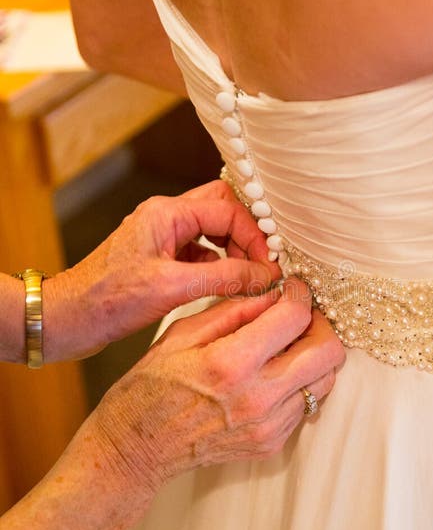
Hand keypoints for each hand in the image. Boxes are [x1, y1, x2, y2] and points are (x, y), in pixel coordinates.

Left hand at [43, 180, 279, 361]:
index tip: (269, 266)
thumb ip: (225, 277)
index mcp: (166, 213)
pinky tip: (224, 288)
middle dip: (246, 236)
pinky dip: (218, 266)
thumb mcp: (172, 288)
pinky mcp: (158, 259)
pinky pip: (200, 252)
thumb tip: (267, 275)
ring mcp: (161, 238)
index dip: (254, 237)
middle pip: (222, 209)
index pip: (227, 209)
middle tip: (260, 266)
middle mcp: (164, 218)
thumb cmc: (106, 300)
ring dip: (233, 251)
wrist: (66, 320)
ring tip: (246, 279)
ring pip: (212, 231)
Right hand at [88, 278, 345, 491]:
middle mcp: (258, 397)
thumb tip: (274, 293)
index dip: (299, 295)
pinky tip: (273, 376)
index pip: (295, 317)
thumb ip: (234, 309)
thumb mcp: (183, 333)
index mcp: (231, 362)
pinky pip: (306, 406)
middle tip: (300, 317)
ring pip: (325, 381)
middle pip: (328, 352)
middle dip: (320, 325)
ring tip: (288, 347)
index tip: (293, 290)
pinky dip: (298, 385)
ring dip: (313, 357)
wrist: (139, 447)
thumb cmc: (153, 385)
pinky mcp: (271, 443)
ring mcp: (269, 426)